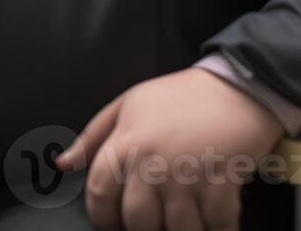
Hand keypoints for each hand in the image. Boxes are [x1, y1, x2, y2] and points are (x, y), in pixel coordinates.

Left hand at [55, 67, 285, 230]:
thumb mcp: (129, 104)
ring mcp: (188, 173)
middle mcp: (153, 160)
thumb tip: (64, 164)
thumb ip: (94, 136)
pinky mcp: (221, 182)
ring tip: (189, 210)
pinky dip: (219, 226)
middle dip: (147, 225)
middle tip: (160, 213)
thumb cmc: (179, 96)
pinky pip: (217, 227)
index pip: (98, 193)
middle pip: (137, 222)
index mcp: (126, 141)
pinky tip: (215, 211)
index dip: (103, 216)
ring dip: (185, 228)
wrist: (236, 85)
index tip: (115, 222)